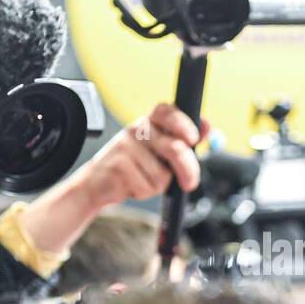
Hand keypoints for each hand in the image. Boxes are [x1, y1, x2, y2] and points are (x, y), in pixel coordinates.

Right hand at [79, 103, 205, 207]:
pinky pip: (147, 186)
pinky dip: (145, 192)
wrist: (96, 183)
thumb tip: (208, 127)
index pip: (167, 111)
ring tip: (144, 180)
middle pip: (174, 149)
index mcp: (149, 123)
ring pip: (162, 174)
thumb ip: (183, 140)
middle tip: (189, 183)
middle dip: (188, 169)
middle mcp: (137, 130)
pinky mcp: (118, 166)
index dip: (183, 123)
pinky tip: (132, 186)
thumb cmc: (133, 166)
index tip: (193, 139)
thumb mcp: (158, 150)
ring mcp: (125, 147)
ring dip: (158, 185)